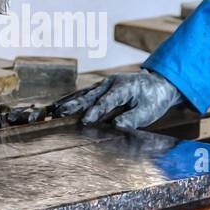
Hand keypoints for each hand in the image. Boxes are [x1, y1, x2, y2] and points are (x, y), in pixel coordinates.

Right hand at [50, 69, 182, 128]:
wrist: (157, 85)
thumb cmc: (153, 99)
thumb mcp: (149, 112)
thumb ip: (132, 118)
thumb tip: (115, 126)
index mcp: (123, 87)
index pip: (107, 101)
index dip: (95, 111)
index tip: (85, 121)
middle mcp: (110, 83)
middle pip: (89, 95)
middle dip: (74, 105)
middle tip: (60, 113)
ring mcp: (102, 85)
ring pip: (82, 94)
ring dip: (67, 102)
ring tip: (52, 111)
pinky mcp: (99, 89)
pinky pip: (82, 95)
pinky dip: (69, 101)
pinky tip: (56, 107)